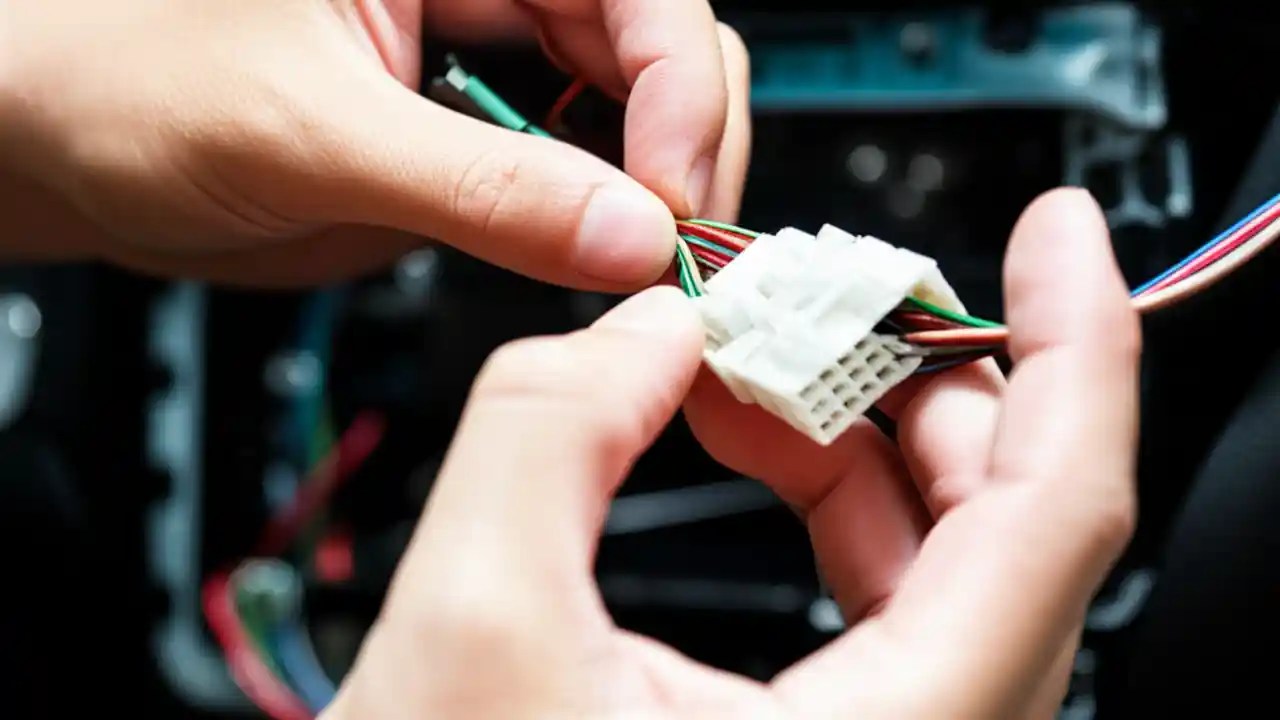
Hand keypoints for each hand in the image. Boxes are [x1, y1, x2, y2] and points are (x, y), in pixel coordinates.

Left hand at [0, 1, 749, 286]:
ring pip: (631, 121)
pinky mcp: (478, 151)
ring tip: (647, 266)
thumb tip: (622, 234)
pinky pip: (576, 183)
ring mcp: (491, 73)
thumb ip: (480, 190)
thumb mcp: (311, 132)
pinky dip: (602, 230)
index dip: (677, 84)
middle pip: (659, 52)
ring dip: (652, 195)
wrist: (66, 149)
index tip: (666, 195)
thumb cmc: (127, 78)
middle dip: (683, 149)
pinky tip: (599, 263)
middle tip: (676, 251)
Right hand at [325, 188, 1140, 717]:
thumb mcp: (466, 624)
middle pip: (1000, 524)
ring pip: (944, 559)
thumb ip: (553, 426)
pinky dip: (828, 494)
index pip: (1057, 515)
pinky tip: (748, 432)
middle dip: (910, 374)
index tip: (1051, 239)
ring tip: (750, 351)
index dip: (1073, 349)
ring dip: (857, 427)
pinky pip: (888, 600)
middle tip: (823, 285)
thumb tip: (650, 326)